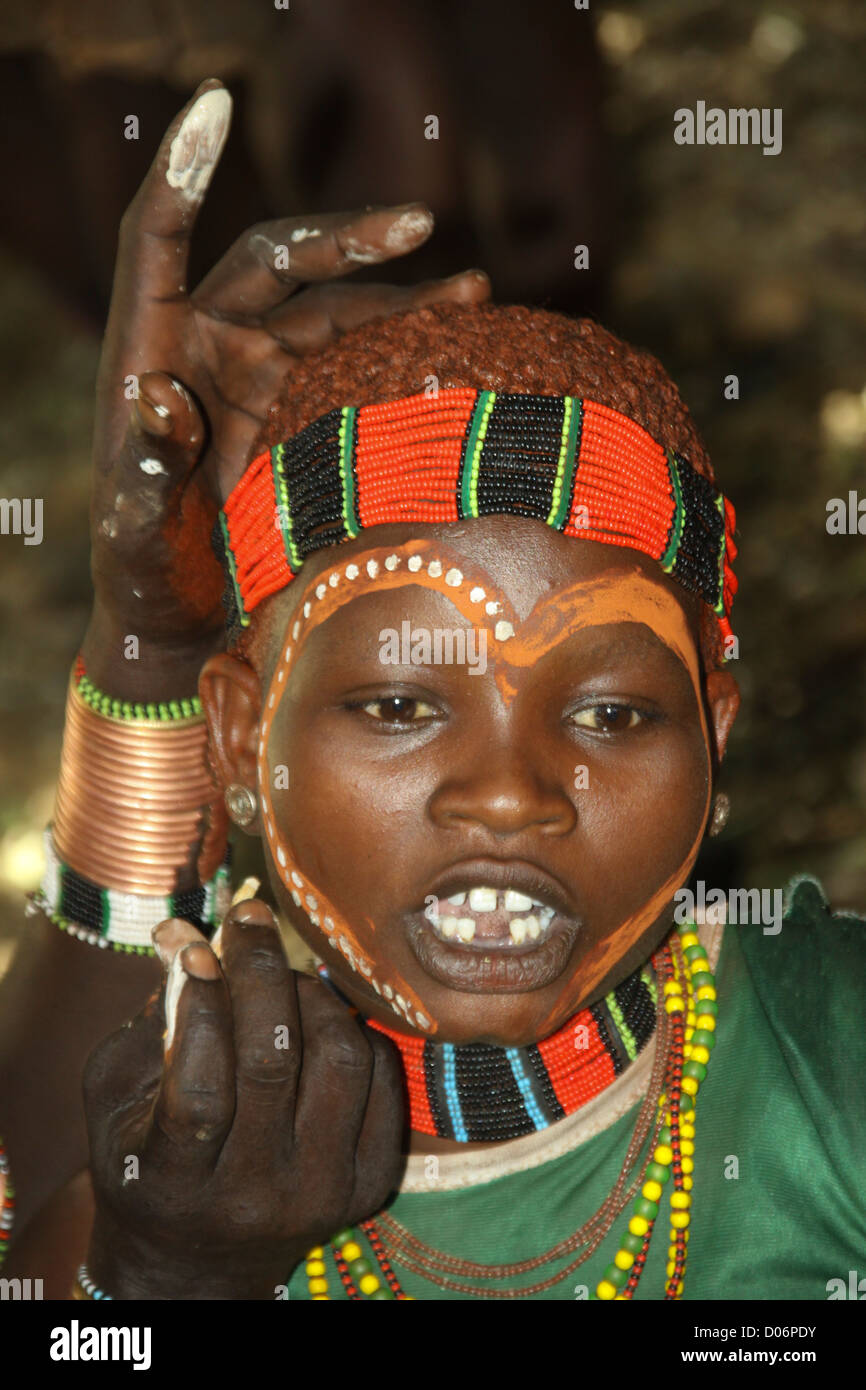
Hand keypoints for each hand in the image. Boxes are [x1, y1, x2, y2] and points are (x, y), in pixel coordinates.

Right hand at [83, 901, 403, 1299]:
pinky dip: (351, 1029)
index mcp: (176, 1183)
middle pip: (272, 1063)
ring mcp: (320, 1192)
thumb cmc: (145, 1156)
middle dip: (259, 971)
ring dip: (309, 994)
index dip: (200, 1006)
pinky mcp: (370, 1183)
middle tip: (247, 917)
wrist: (199, 1262)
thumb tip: (186, 932)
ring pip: (338, 1059)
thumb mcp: (119, 1097)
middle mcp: (253, 1196)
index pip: (200, 1089)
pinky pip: (381, 1076)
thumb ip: (153, 1020)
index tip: (194, 944)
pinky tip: (316, 1017)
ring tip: (279, 977)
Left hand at [84, 77, 489, 696]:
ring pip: (336, 309)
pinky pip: (362, 363)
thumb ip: (145, 469)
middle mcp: (209, 343)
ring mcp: (264, 372)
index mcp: (152, 348)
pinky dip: (406, 351)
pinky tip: (458, 346)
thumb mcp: (134, 528)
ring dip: (401, 298)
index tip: (217, 107)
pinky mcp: (307, 409)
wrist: (188, 617)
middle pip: (278, 260)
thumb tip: (157, 395)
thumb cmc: (145, 571)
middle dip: (348, 239)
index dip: (182, 173)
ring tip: (472, 296)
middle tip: (418, 229)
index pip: (158, 238)